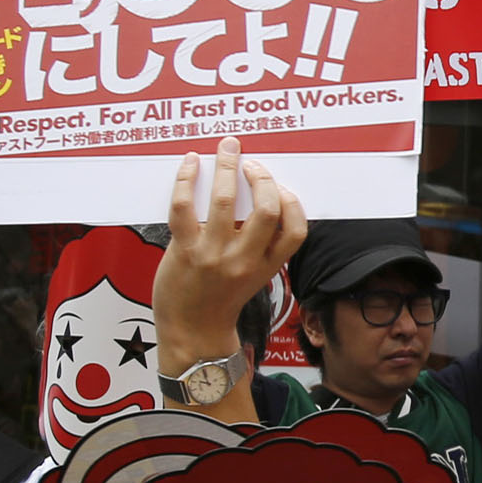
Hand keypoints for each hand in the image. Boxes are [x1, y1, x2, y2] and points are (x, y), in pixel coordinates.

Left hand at [155, 139, 307, 374]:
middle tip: (251, 164)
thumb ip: (260, 246)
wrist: (191, 332)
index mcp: (266, 266)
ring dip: (226, 168)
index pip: (297, 231)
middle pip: (267, 210)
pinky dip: (187, 180)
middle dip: (262, 178)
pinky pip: (184, 207)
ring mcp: (214, 255)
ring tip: (226, 150)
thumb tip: (258, 200)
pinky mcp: (184, 250)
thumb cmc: (220, 302)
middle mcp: (244, 260)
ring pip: (225, 201)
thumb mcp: (254, 277)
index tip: (279, 186)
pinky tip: (191, 163)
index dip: (292, 202)